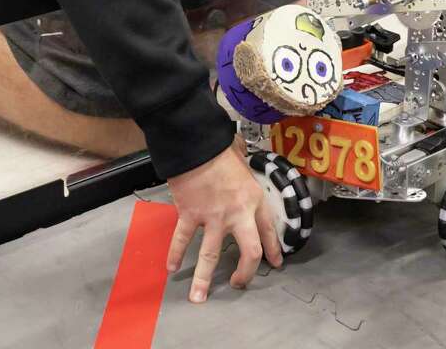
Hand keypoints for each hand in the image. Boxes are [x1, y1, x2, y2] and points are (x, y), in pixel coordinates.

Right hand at [166, 140, 282, 302]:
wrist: (197, 145)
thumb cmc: (221, 150)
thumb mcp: (243, 161)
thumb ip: (244, 172)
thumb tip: (241, 162)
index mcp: (254, 200)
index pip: (269, 231)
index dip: (273, 250)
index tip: (274, 264)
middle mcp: (237, 214)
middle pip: (249, 252)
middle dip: (245, 273)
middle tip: (238, 284)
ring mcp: (213, 218)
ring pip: (210, 255)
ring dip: (203, 279)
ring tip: (199, 299)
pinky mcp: (191, 215)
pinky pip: (182, 239)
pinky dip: (174, 254)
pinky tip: (171, 268)